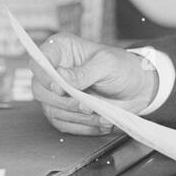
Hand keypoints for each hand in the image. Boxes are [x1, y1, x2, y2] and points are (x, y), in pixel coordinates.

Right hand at [29, 32, 158, 134]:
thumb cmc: (122, 68)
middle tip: (87, 105)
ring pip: (52, 110)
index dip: (45, 76)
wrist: (137, 88)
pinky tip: (99, 121)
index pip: (39, 61)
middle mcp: (55, 71)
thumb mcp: (106, 64)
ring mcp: (57, 93)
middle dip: (64, 102)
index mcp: (61, 49)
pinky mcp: (64, 111)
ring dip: (77, 115)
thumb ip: (83, 72)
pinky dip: (82, 126)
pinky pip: (63, 124)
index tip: (60, 88)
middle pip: (40, 90)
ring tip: (100, 113)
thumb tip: (60, 76)